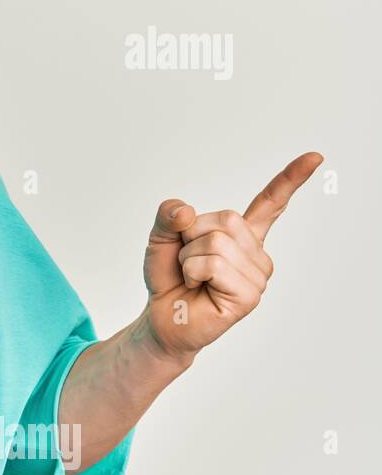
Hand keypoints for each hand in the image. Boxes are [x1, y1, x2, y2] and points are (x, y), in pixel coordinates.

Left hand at [141, 151, 322, 364]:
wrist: (163, 317)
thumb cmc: (168, 278)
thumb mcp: (160, 237)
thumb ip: (169, 215)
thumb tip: (185, 210)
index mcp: (242, 235)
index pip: (270, 203)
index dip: (291, 179)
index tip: (315, 157)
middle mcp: (256, 253)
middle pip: (226, 219)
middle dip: (191, 235)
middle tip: (187, 260)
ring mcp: (257, 275)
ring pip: (216, 242)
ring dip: (188, 257)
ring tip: (192, 277)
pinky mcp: (249, 296)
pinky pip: (213, 264)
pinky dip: (192, 272)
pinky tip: (197, 288)